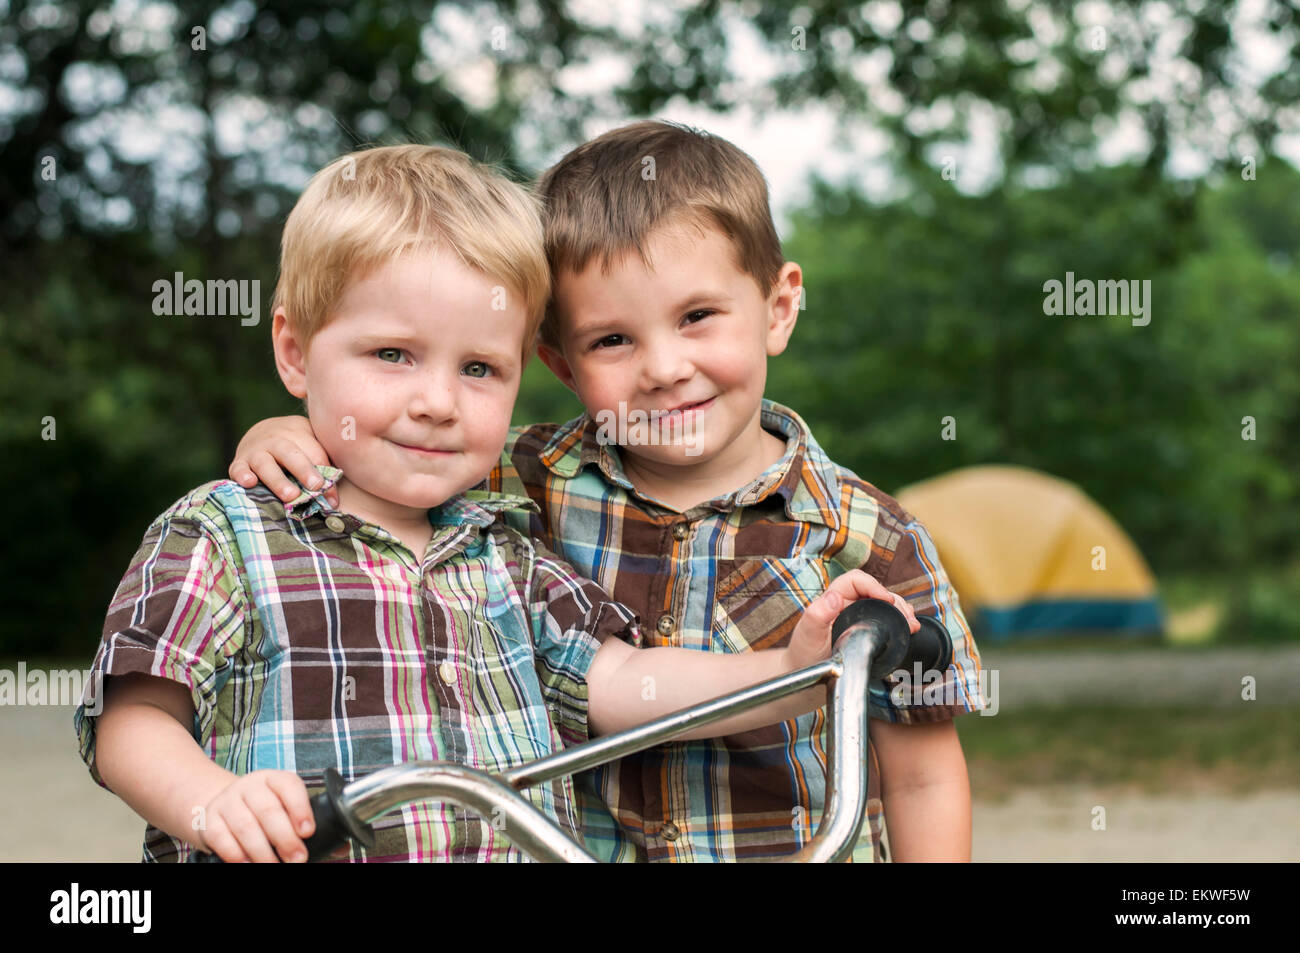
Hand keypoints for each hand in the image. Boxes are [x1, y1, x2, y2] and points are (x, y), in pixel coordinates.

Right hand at [196, 770, 315, 862]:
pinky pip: (222, 839)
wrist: (221, 806)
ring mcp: (228, 802)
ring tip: (275, 866)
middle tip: (298, 859)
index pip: (289, 786)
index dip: (300, 809)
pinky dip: (237, 856)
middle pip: (269, 810)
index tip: (309, 832)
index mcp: (275, 779)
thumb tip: (339, 849)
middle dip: (286, 839)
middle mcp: (250, 786)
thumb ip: (308, 827)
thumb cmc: (263, 811)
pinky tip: (249, 864)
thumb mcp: (285, 809)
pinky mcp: (209, 821)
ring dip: (263, 853)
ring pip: (246, 827)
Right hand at [228, 415, 337, 506]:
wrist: (261, 433)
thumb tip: (333, 502)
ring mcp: (255, 450)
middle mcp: (275, 438)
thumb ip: (324, 469)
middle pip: (290, 452)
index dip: (326, 474)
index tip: (333, 497)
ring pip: (265, 463)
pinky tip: (249, 483)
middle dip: (303, 469)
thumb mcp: (311, 447)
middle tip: (315, 486)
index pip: (314, 452)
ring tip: (290, 495)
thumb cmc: (295, 446)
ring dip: (277, 479)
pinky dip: (242, 475)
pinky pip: (238, 468)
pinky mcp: (239, 462)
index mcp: (298, 431)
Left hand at [785, 570, 918, 670]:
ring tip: (911, 625)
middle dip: (894, 601)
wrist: (806, 677)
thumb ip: (816, 615)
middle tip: (906, 618)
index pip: (855, 580)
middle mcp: (846, 605)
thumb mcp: (807, 635)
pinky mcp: (866, 630)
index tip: (886, 600)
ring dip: (901, 611)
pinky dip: (899, 621)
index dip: (873, 586)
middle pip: (875, 591)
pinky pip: (886, 618)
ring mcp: (857, 617)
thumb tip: (833, 597)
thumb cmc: (803, 655)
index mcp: (832, 600)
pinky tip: (908, 629)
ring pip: (884, 605)